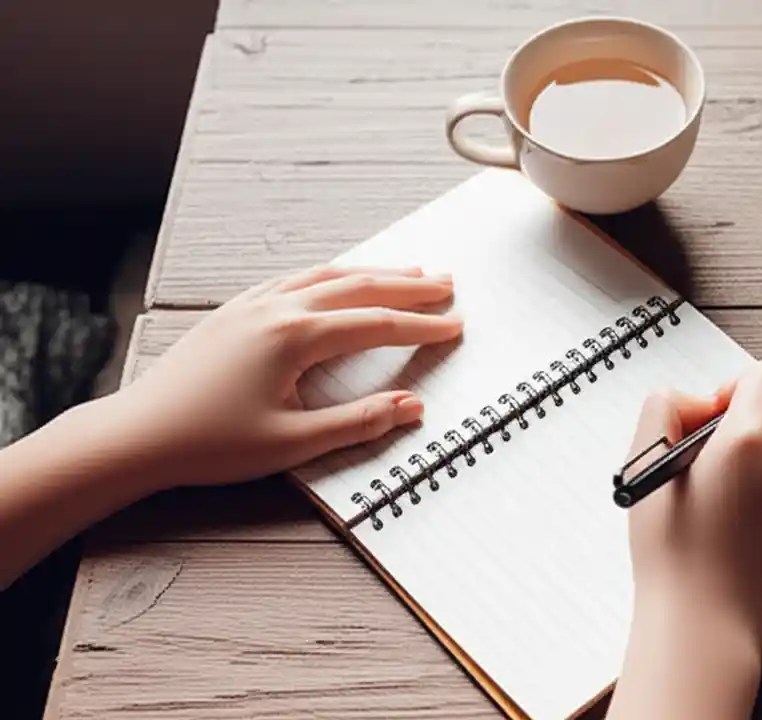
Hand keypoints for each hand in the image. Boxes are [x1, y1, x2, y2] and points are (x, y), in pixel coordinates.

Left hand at [112, 265, 461, 490]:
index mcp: (294, 338)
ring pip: (326, 275)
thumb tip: (411, 407)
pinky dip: (330, 274)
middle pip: (358, 286)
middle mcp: (276, 310)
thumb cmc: (209, 444)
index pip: (376, 324)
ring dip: (372, 272)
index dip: (421, 326)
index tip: (455, 326)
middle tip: (447, 284)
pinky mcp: (234, 311)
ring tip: (408, 270)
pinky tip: (339, 278)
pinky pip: (294, 279)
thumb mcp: (292, 443)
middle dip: (407, 284)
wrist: (139, 434)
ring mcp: (252, 305)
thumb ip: (358, 422)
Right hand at [627, 360, 761, 645]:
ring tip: (721, 497)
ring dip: (761, 457)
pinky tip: (739, 522)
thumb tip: (696, 401)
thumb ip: (665, 408)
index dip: (734, 388)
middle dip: (746, 424)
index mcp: (750, 438)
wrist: (703, 622)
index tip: (711, 419)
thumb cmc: (670, 550)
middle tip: (708, 461)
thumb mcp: (646, 464)